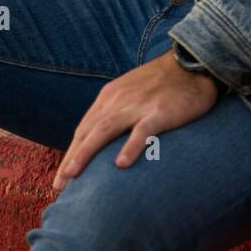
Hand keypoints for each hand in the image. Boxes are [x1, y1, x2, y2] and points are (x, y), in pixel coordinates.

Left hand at [51, 49, 219, 192]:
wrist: (191, 63)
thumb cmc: (162, 83)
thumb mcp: (131, 92)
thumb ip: (116, 111)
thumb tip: (102, 140)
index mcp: (110, 96)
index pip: (84, 129)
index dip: (71, 153)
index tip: (61, 178)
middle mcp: (118, 100)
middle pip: (88, 132)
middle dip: (70, 159)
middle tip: (59, 186)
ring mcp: (137, 105)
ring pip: (105, 130)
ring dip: (86, 153)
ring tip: (73, 175)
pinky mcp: (159, 111)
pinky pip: (142, 131)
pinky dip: (130, 147)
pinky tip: (120, 164)